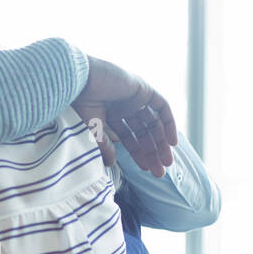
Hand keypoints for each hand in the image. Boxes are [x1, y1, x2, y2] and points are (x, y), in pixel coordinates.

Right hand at [74, 56, 177, 176]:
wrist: (81, 81)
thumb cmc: (81, 104)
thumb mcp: (93, 132)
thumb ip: (105, 147)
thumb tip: (111, 163)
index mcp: (110, 114)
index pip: (130, 137)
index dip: (139, 154)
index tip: (147, 170)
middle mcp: (124, 106)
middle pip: (144, 132)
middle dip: (153, 152)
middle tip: (160, 172)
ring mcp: (134, 97)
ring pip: (154, 122)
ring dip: (162, 142)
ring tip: (167, 162)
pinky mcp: (143, 89)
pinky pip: (162, 107)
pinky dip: (169, 123)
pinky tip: (171, 142)